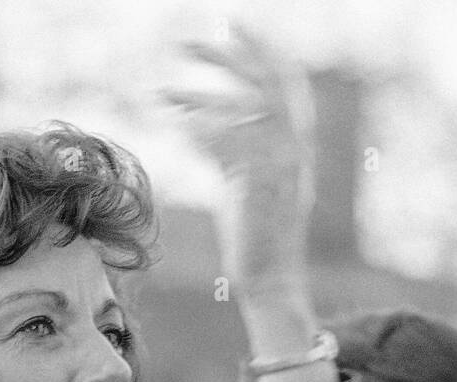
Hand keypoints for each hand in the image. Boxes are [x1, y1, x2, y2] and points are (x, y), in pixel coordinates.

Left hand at [164, 27, 320, 362]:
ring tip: (159, 88)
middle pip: (266, 84)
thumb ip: (235, 151)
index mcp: (297, 148)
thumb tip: (199, 123)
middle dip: (229, 56)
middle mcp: (294, 151)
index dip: (262, 51)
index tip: (236, 25)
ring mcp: (280, 167)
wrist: (273, 280)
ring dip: (195, 95)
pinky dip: (195, 129)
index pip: (286, 85)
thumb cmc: (258, 239)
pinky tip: (170, 122)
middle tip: (190, 38)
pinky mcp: (258, 184)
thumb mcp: (248, 186)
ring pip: (238, 111)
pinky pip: (223, 143)